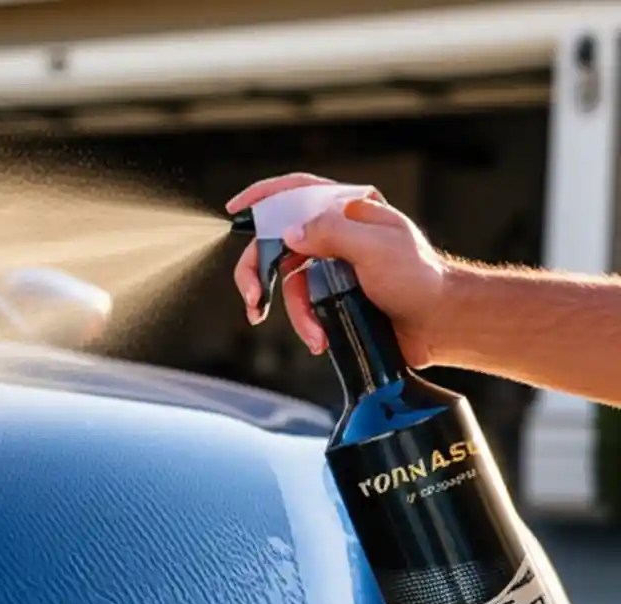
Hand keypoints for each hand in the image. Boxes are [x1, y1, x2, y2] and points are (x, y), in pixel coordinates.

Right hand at [226, 172, 450, 366]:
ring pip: (288, 282)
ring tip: (312, 334)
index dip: (263, 197)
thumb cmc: (420, 278)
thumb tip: (290, 235)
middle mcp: (337, 234)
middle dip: (259, 271)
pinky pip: (304, 306)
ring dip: (294, 312)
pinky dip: (307, 325)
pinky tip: (320, 339)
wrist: (441, 323)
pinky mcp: (334, 295)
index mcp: (348, 209)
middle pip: (278, 243)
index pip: (296, 191)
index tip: (235, 210)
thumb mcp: (376, 247)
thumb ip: (331, 233)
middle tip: (253, 297)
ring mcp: (333, 265)